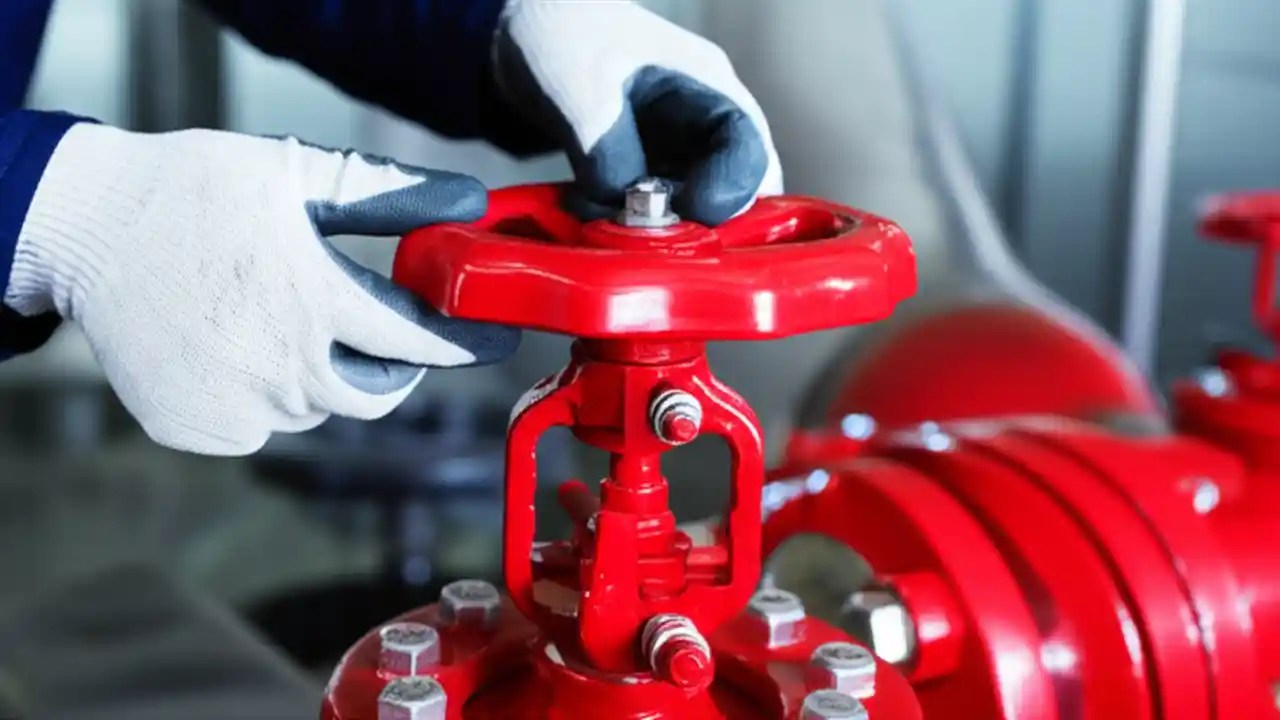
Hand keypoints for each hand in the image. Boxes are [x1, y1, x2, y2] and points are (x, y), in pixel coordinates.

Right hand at [4, 124, 518, 455]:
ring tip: (283, 323)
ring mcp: (239, 407)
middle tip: (385, 336)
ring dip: (320, 377)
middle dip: (395, 368)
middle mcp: (284, 368)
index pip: (420, 342)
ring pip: (316, 410)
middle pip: (376, 393)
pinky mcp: (199, 429)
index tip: (497, 342)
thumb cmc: (196, 191)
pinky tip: (236, 348)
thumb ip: (390, 193)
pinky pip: (260, 426)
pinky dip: (264, 396)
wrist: (86, 229)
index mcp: (315, 302)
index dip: (468, 344)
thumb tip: (469, 198)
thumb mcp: (296, 175)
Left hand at [493, 0, 781, 225]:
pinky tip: (589, 213)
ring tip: (605, 217)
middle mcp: (703, 124)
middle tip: (649, 234)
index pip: (750, 153)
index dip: (730, 191)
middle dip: (696, 223)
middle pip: (734, 192)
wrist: (525, 27)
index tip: (687, 212)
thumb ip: (606, 152)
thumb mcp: (578, 88)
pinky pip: (653, 212)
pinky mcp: (646, 171)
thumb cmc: (561, 32)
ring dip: (657, 229)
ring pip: (693, 210)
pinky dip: (627, 225)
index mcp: (708, 89)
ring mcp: (676, 151)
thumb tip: (627, 210)